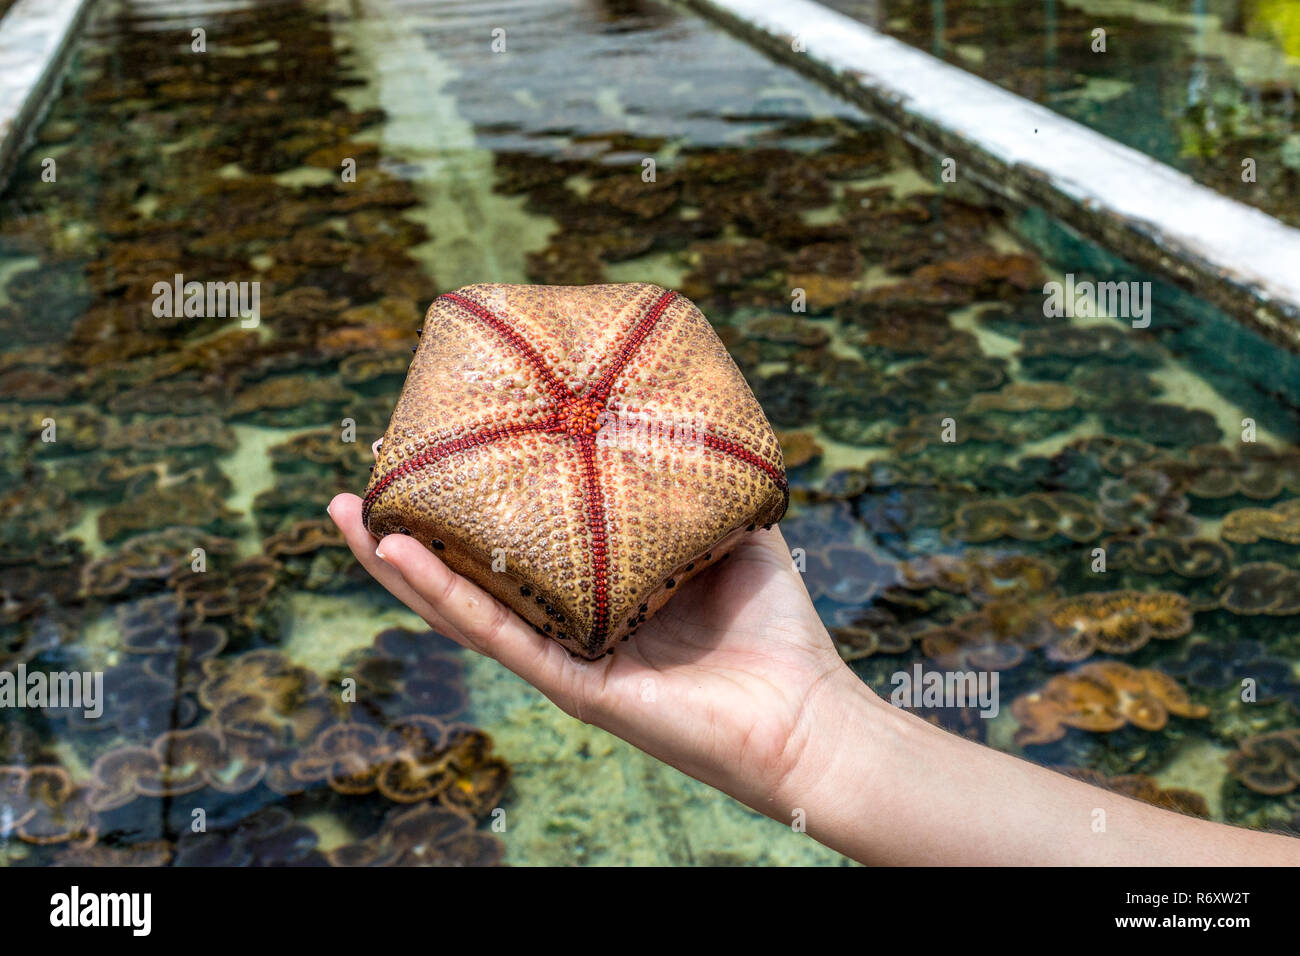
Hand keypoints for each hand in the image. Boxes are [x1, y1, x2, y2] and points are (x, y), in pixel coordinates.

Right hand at [327, 491, 853, 814]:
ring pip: (461, 612)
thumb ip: (694, 486)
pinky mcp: (576, 688)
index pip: (513, 554)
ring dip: (397, 567)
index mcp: (594, 598)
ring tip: (348, 517)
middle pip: (467, 581)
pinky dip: (446, 597)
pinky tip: (400, 557)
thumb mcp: (728, 534)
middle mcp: (568, 630)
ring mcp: (566, 660)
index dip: (466, 514)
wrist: (809, 715)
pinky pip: (501, 637)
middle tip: (356, 492)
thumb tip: (671, 413)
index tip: (429, 460)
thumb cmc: (775, 630)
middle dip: (406, 539)